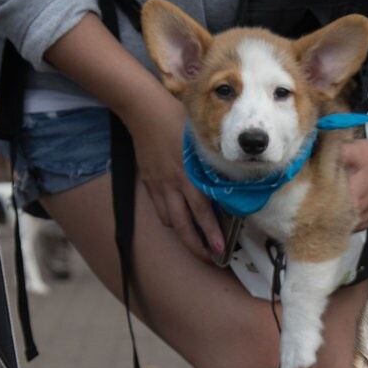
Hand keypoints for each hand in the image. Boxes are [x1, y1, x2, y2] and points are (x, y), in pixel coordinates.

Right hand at [121, 87, 222, 259]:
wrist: (143, 110)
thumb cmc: (176, 120)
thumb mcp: (200, 142)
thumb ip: (210, 165)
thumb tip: (225, 184)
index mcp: (188, 174)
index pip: (202, 212)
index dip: (211, 233)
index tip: (221, 249)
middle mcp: (172, 184)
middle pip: (183, 225)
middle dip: (197, 246)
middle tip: (211, 257)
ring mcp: (158, 185)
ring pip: (170, 221)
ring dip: (183, 234)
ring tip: (197, 243)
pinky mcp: (148, 182)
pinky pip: (159, 209)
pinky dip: (170, 219)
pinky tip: (179, 221)